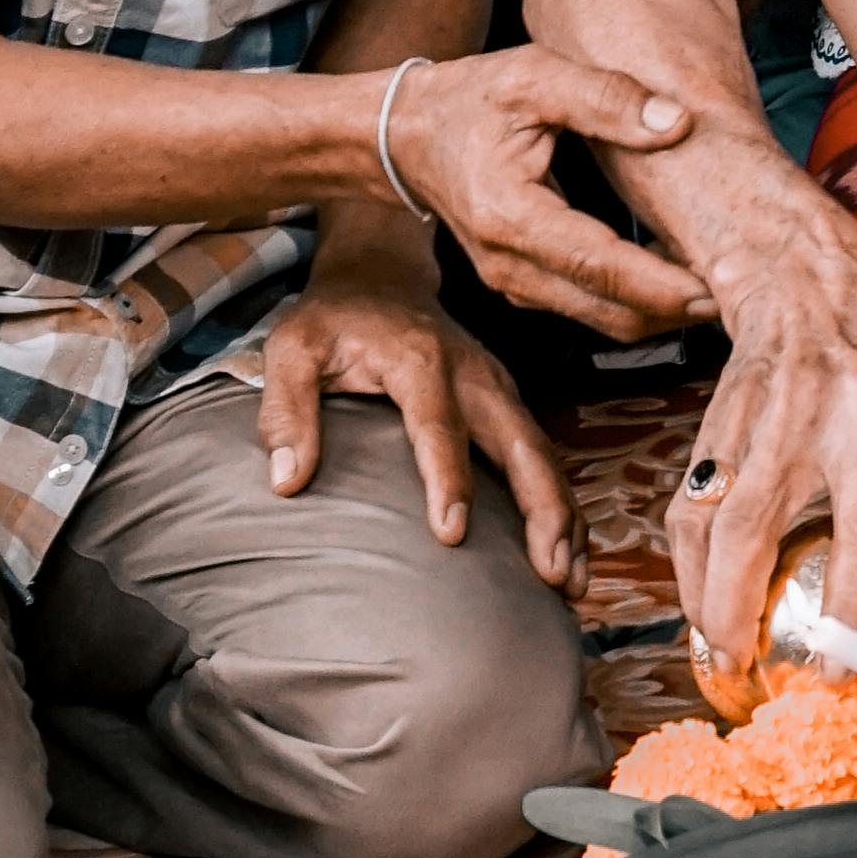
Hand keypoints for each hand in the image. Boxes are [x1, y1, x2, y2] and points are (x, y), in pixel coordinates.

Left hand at [261, 250, 581, 590]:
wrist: (381, 275)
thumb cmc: (332, 320)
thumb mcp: (291, 350)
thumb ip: (285, 410)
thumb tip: (287, 481)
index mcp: (420, 361)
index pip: (438, 426)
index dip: (449, 480)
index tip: (452, 534)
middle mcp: (474, 375)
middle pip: (521, 443)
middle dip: (543, 508)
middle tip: (551, 572)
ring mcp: (499, 389)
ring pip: (543, 455)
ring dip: (564, 516)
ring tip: (571, 582)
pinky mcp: (507, 404)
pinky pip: (543, 456)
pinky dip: (562, 504)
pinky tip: (569, 553)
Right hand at [385, 51, 715, 339]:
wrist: (404, 136)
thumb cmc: (469, 100)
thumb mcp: (535, 75)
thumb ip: (606, 96)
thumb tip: (676, 123)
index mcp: (512, 217)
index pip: (604, 267)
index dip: (668, 283)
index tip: (725, 283)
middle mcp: (510, 267)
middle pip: (613, 313)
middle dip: (681, 308)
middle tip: (747, 289)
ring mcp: (514, 285)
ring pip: (606, 322)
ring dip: (665, 312)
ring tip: (727, 286)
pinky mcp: (524, 288)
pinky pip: (591, 311)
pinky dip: (639, 303)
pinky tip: (681, 278)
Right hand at [672, 173, 856, 667]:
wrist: (803, 277)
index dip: (852, 605)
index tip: (843, 663)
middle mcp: (800, 425)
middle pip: (751, 532)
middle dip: (737, 610)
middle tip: (746, 669)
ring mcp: (744, 427)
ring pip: (703, 524)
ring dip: (701, 597)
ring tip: (718, 651)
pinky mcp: (707, 431)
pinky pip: (684, 507)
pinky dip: (685, 564)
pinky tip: (700, 600)